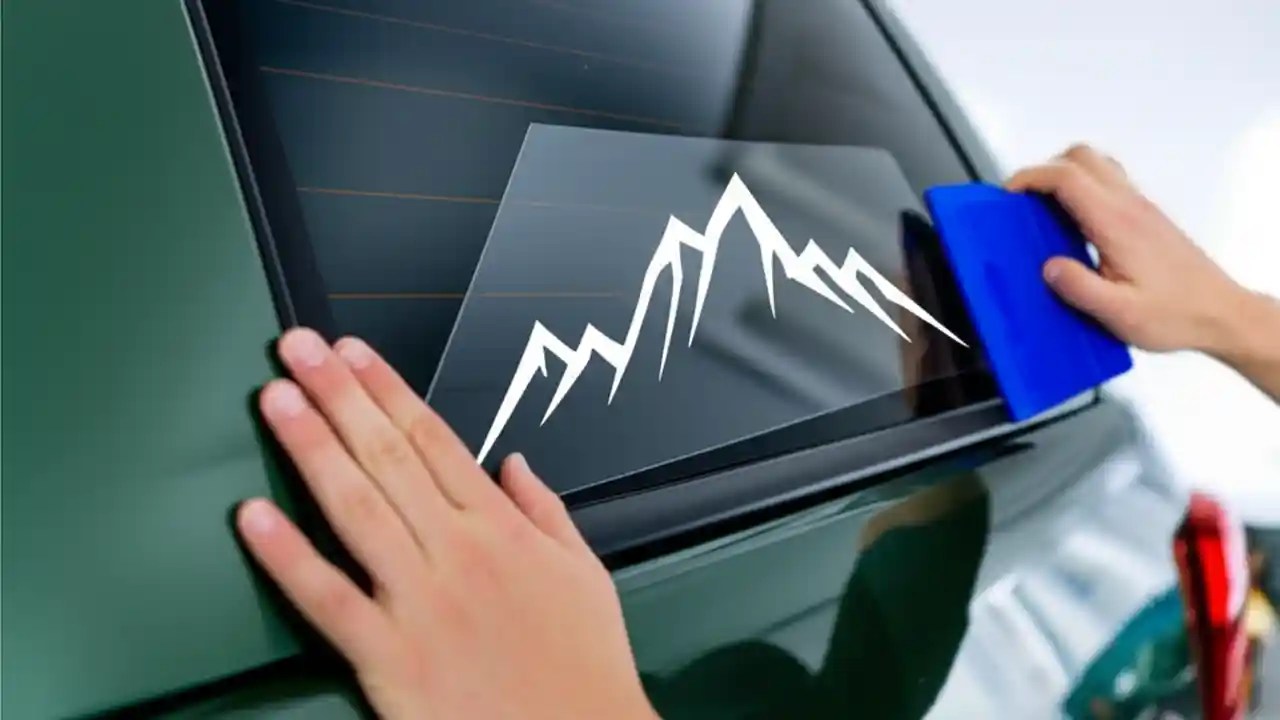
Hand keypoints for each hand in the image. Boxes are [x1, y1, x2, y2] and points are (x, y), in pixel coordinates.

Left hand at [236, 329, 656, 719]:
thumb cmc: (584, 665)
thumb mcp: (585, 574)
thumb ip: (546, 510)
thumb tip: (515, 462)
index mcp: (502, 528)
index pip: (434, 439)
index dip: (387, 390)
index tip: (352, 353)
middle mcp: (458, 551)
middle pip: (388, 456)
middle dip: (339, 396)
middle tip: (297, 348)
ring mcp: (420, 601)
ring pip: (355, 507)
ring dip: (311, 447)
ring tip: (275, 399)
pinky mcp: (389, 656)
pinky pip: (329, 598)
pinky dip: (288, 556)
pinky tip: (253, 516)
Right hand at [1006, 144, 1250, 354]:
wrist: (1220, 314)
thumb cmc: (1176, 314)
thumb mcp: (1119, 313)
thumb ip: (1079, 288)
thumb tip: (1049, 267)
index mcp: (1116, 223)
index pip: (1067, 177)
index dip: (1031, 178)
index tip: (1010, 194)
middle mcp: (1130, 206)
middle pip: (1081, 157)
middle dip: (1045, 170)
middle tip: (1025, 199)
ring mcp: (1141, 208)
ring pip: (1097, 165)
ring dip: (1065, 176)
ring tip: (1046, 209)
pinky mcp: (1146, 217)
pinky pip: (1109, 183)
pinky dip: (1084, 189)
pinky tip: (1076, 225)